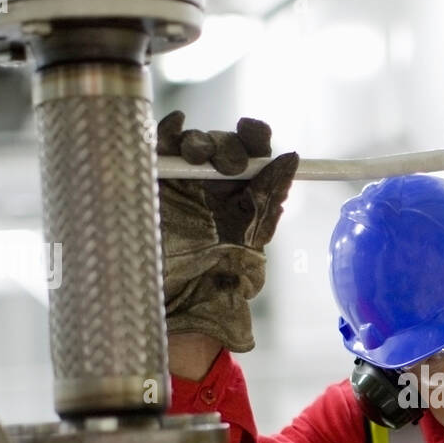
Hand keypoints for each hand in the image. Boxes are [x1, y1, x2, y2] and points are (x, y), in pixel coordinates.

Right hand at [156, 110, 298, 353]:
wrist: (178, 313)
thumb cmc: (220, 289)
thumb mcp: (251, 247)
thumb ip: (269, 203)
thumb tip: (292, 159)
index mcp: (242, 198)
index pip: (252, 153)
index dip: (254, 136)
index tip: (253, 133)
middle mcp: (213, 187)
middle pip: (222, 145)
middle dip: (226, 147)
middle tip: (227, 166)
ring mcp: (181, 185)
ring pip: (190, 144)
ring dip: (198, 142)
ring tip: (196, 158)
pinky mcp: (151, 188)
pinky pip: (156, 153)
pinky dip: (164, 134)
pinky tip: (172, 129)